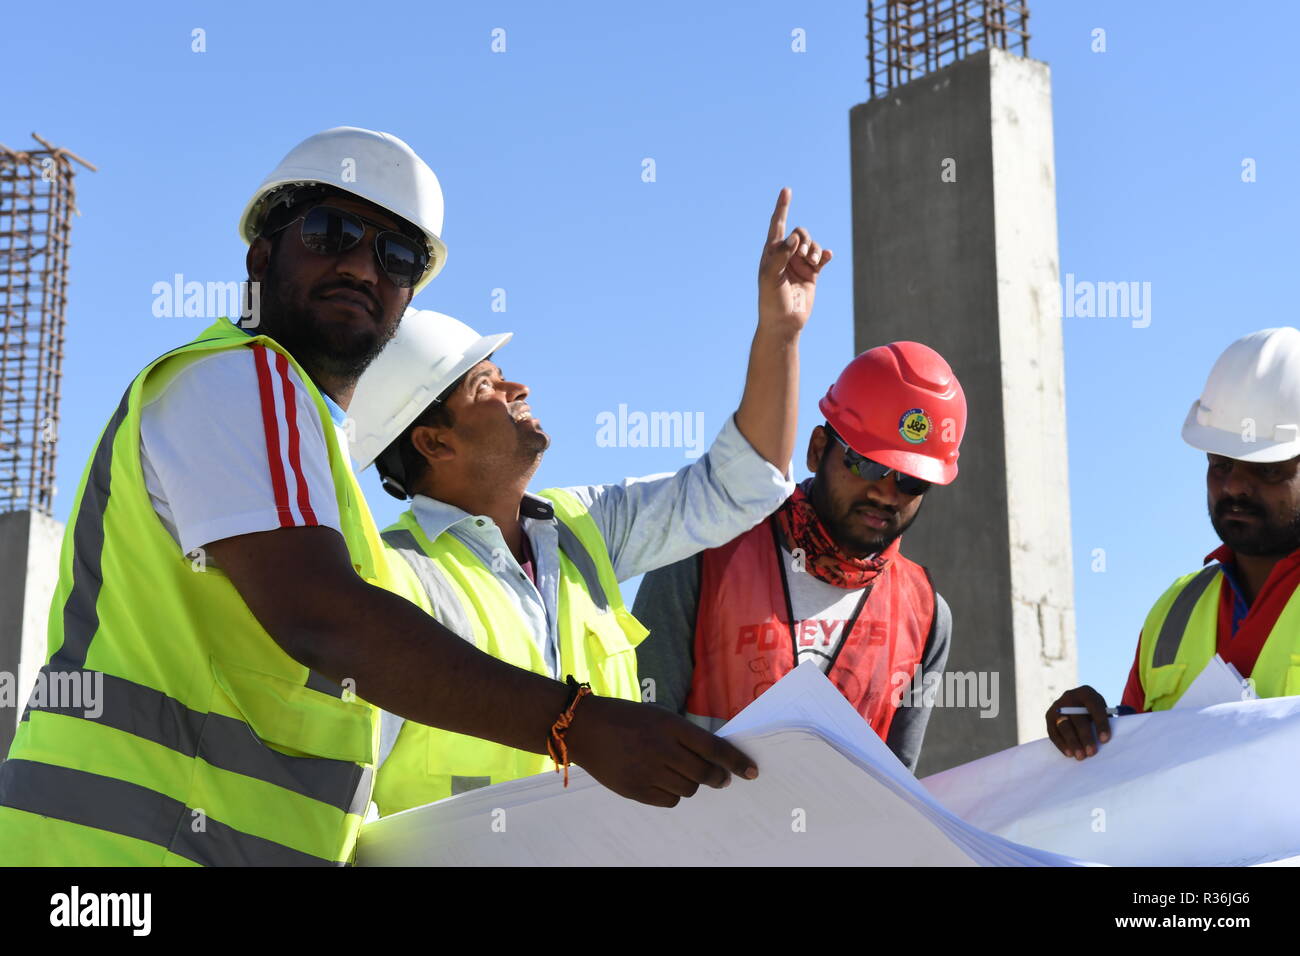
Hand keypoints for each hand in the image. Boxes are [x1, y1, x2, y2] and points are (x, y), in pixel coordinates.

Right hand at [565, 695, 757, 806]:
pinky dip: (672, 794)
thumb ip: (684, 735)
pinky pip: (669, 801)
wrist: (584, 729)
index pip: (713, 748)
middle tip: (721, 778)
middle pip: (704, 773)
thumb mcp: (658, 716)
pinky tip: (663, 782)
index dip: (736, 762)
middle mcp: (661, 748)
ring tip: (679, 773)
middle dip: (718, 778)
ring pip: (689, 789)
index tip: (751, 772)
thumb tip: (714, 758)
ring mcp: (648, 771)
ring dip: (692, 784)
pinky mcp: (635, 790)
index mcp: (669, 725)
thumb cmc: (626, 719)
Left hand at [758, 187, 831, 333]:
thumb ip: (780, 254)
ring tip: (812, 262)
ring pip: (812, 244)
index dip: (782, 207)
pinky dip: (825, 255)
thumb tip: (793, 237)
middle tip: (803, 254)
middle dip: (804, 239)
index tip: (787, 190)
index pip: (776, 224)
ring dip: (815, 250)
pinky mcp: (812, 273)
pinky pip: (822, 257)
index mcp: (771, 252)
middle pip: (799, 232)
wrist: (784, 322)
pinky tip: (827, 257)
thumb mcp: (770, 276)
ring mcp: (799, 263)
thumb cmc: (771, 300)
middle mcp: (785, 255)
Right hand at [1045, 685, 1111, 759]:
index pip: (1094, 707)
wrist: (1077, 705)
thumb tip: (1103, 741)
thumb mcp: (1101, 710)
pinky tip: (1069, 754)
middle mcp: (1070, 697)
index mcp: (1086, 693)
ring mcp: (1057, 706)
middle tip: (1091, 752)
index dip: (1100, 724)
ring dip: (1072, 742)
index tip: (1105, 740)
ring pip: (1064, 726)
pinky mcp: (1049, 716)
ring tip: (1080, 756)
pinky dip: (1061, 744)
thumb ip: (1104, 721)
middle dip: (1085, 736)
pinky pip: (1053, 732)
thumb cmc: (1094, 712)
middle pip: (1077, 718)